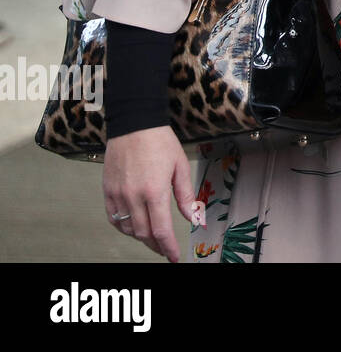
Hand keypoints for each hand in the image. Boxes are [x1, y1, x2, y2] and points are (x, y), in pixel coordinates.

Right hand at [103, 126, 197, 262]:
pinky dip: (124, 227)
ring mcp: (117, 194)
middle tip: (166, 250)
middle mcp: (133, 196)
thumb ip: (186, 195)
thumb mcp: (180, 166)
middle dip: (156, 246)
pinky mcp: (107, 190)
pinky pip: (113, 218)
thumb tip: (193, 218)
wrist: (134, 124)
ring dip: (141, 237)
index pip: (161, 230)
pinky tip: (134, 227)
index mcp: (154, 191)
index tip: (174, 257)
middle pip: (143, 233)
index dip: (168, 248)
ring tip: (153, 238)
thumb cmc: (160, 142)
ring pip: (127, 228)